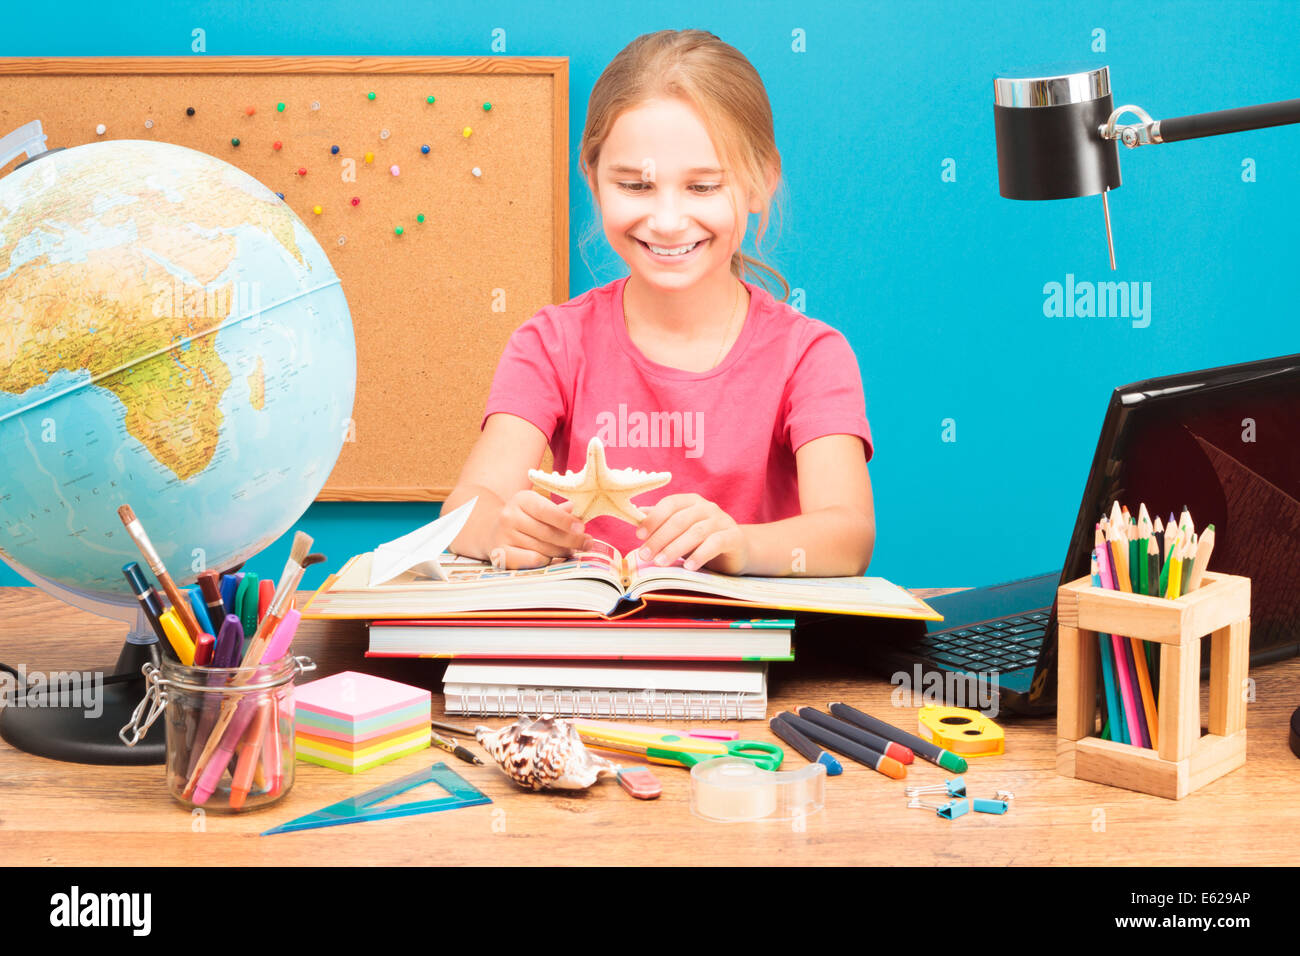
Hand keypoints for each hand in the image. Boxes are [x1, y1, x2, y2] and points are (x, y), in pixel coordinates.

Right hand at [489, 492, 589, 569]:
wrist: (492, 530)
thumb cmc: (525, 518)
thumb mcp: (538, 507)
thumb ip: (557, 511)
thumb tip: (574, 510)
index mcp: (522, 499)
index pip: (547, 511)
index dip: (566, 521)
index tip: (582, 529)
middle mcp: (509, 516)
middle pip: (548, 533)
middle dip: (571, 540)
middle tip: (586, 544)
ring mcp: (504, 535)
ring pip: (543, 549)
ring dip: (561, 552)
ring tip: (570, 550)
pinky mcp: (501, 553)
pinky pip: (531, 561)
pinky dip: (545, 560)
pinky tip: (550, 558)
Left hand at [634, 493, 748, 575]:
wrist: (737, 549)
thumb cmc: (702, 539)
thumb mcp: (680, 530)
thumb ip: (661, 522)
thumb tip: (637, 514)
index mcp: (691, 501)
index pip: (670, 504)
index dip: (653, 519)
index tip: (639, 535)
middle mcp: (707, 507)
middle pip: (680, 520)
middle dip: (659, 538)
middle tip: (645, 555)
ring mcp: (722, 520)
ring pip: (696, 532)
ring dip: (675, 548)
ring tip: (661, 563)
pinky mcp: (734, 536)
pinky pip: (715, 543)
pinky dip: (700, 555)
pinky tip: (688, 567)